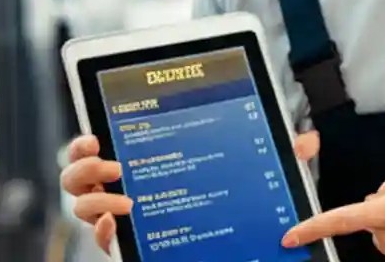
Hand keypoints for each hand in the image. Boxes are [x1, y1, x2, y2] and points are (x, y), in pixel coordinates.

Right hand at [61, 131, 320, 254]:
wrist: (228, 252)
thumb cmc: (228, 199)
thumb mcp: (253, 175)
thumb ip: (276, 156)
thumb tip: (308, 140)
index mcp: (143, 162)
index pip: (100, 147)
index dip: (86, 141)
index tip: (96, 135)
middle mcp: (122, 190)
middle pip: (76, 176)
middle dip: (85, 167)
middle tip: (114, 167)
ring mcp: (120, 220)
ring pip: (80, 207)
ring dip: (94, 200)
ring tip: (125, 202)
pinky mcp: (126, 246)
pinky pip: (100, 242)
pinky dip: (103, 233)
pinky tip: (120, 226)